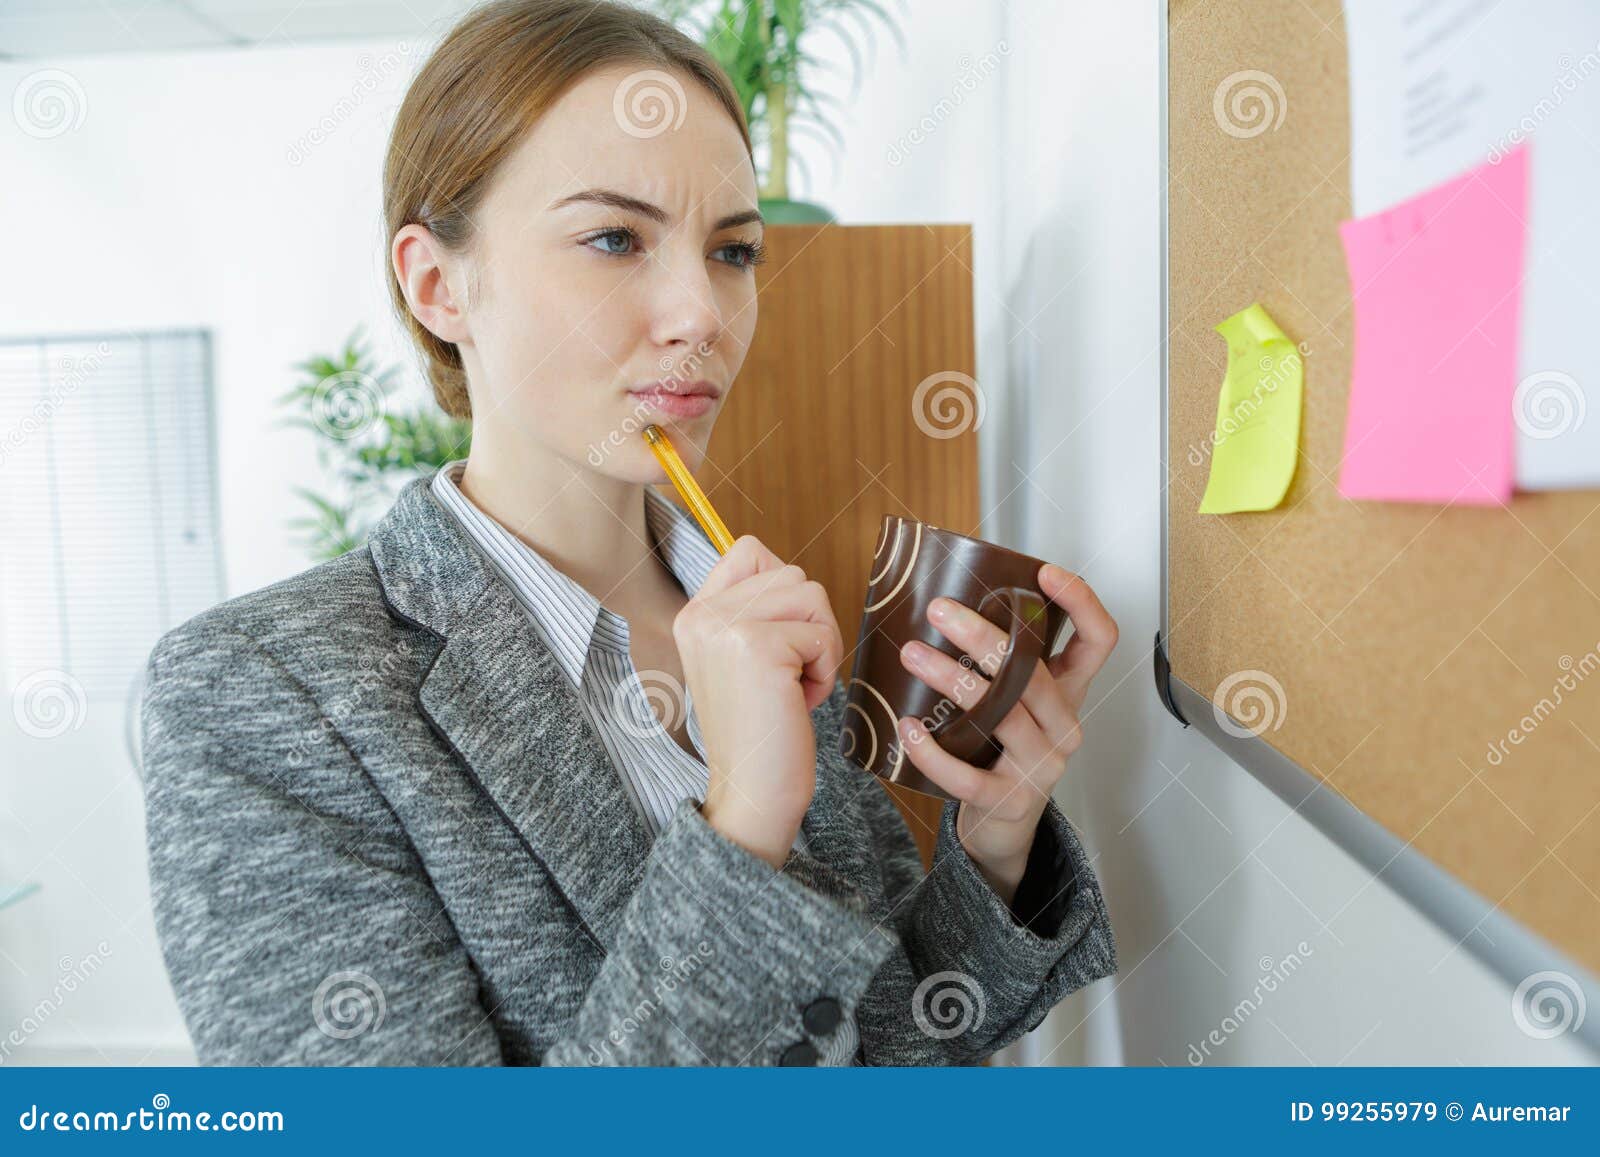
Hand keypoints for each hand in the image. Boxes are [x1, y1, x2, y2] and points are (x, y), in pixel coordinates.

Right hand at [674, 535, 844, 868]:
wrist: (751, 791)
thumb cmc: (759, 729)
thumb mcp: (738, 658)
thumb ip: (753, 611)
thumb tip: (794, 578)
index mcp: (693, 614)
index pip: (749, 550)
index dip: (782, 586)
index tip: (780, 639)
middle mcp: (702, 614)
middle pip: (791, 573)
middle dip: (809, 623)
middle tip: (790, 673)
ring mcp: (726, 628)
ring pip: (811, 596)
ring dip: (820, 644)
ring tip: (794, 685)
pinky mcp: (759, 648)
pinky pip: (821, 634)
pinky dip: (823, 671)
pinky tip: (798, 702)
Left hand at [895, 564, 1117, 904]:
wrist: (1003, 825)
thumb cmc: (1001, 749)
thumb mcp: (1014, 701)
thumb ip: (1001, 661)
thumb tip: (950, 598)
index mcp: (1070, 693)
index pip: (1099, 641)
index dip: (1081, 602)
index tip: (1044, 572)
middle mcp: (1064, 727)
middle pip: (1033, 672)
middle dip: (985, 635)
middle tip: (940, 610)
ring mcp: (1041, 767)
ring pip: (1001, 715)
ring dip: (951, 679)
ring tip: (912, 654)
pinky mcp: (1008, 801)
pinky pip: (967, 776)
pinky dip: (932, 751)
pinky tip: (906, 728)